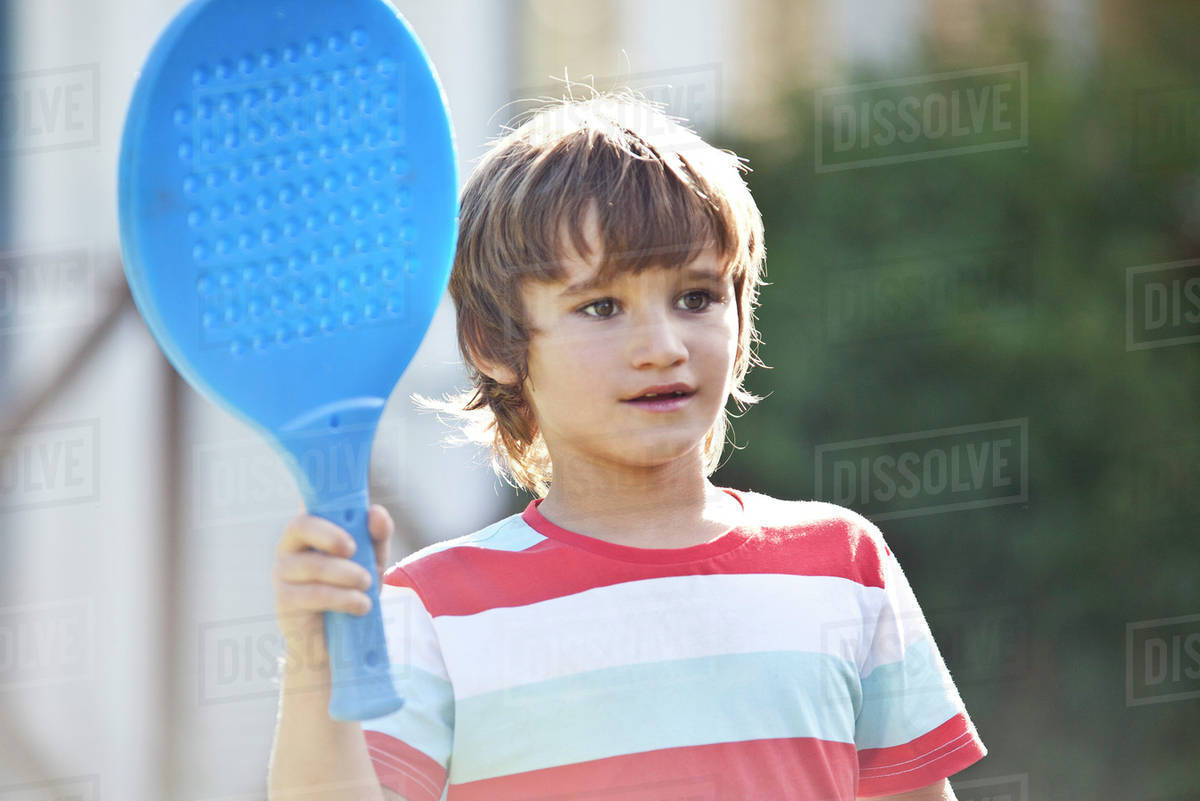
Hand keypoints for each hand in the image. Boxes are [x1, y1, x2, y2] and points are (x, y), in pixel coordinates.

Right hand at [271, 503, 394, 653]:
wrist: (336, 639)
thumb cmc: (351, 590)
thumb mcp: (370, 561)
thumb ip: (376, 536)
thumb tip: (376, 512)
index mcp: (309, 529)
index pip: (309, 506)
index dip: (324, 503)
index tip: (350, 513)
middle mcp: (290, 546)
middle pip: (301, 526)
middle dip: (332, 535)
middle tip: (355, 550)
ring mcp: (282, 572)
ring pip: (314, 565)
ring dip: (348, 575)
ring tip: (367, 585)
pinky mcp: (284, 600)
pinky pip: (315, 593)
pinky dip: (344, 599)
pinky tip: (361, 605)